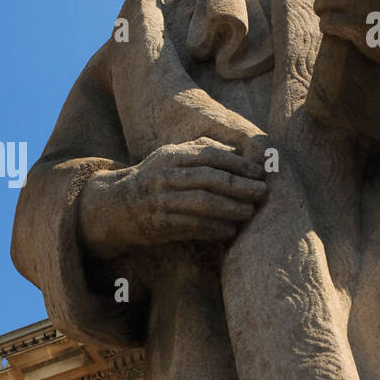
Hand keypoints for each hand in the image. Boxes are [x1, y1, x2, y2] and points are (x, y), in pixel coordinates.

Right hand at [79, 138, 267, 260]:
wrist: (118, 206)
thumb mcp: (171, 156)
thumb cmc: (154, 178)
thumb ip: (201, 149)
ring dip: (231, 209)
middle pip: (209, 179)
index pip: (209, 156)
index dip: (237, 164)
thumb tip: (240, 150)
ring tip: (250, 212)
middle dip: (239, 186)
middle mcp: (165, 177)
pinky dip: (214, 229)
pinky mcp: (160, 225)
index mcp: (170, 156)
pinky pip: (192, 226)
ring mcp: (161, 202)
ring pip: (202, 204)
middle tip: (262, 192)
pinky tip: (230, 230)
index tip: (259, 172)